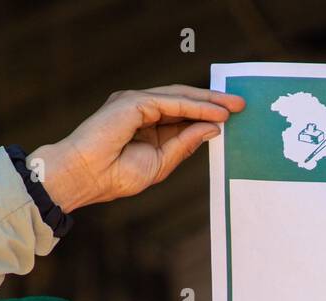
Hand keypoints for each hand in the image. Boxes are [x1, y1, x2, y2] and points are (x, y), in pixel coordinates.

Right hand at [29, 85, 245, 211]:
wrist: (85, 177)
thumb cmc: (115, 176)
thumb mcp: (161, 163)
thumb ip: (185, 144)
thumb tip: (214, 128)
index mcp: (146, 125)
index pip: (182, 115)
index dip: (206, 115)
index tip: (232, 118)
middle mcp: (141, 109)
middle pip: (184, 101)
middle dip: (213, 102)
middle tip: (240, 104)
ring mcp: (136, 102)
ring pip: (180, 98)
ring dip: (208, 101)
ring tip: (233, 106)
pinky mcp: (133, 102)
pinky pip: (172, 102)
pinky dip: (195, 107)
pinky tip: (215, 113)